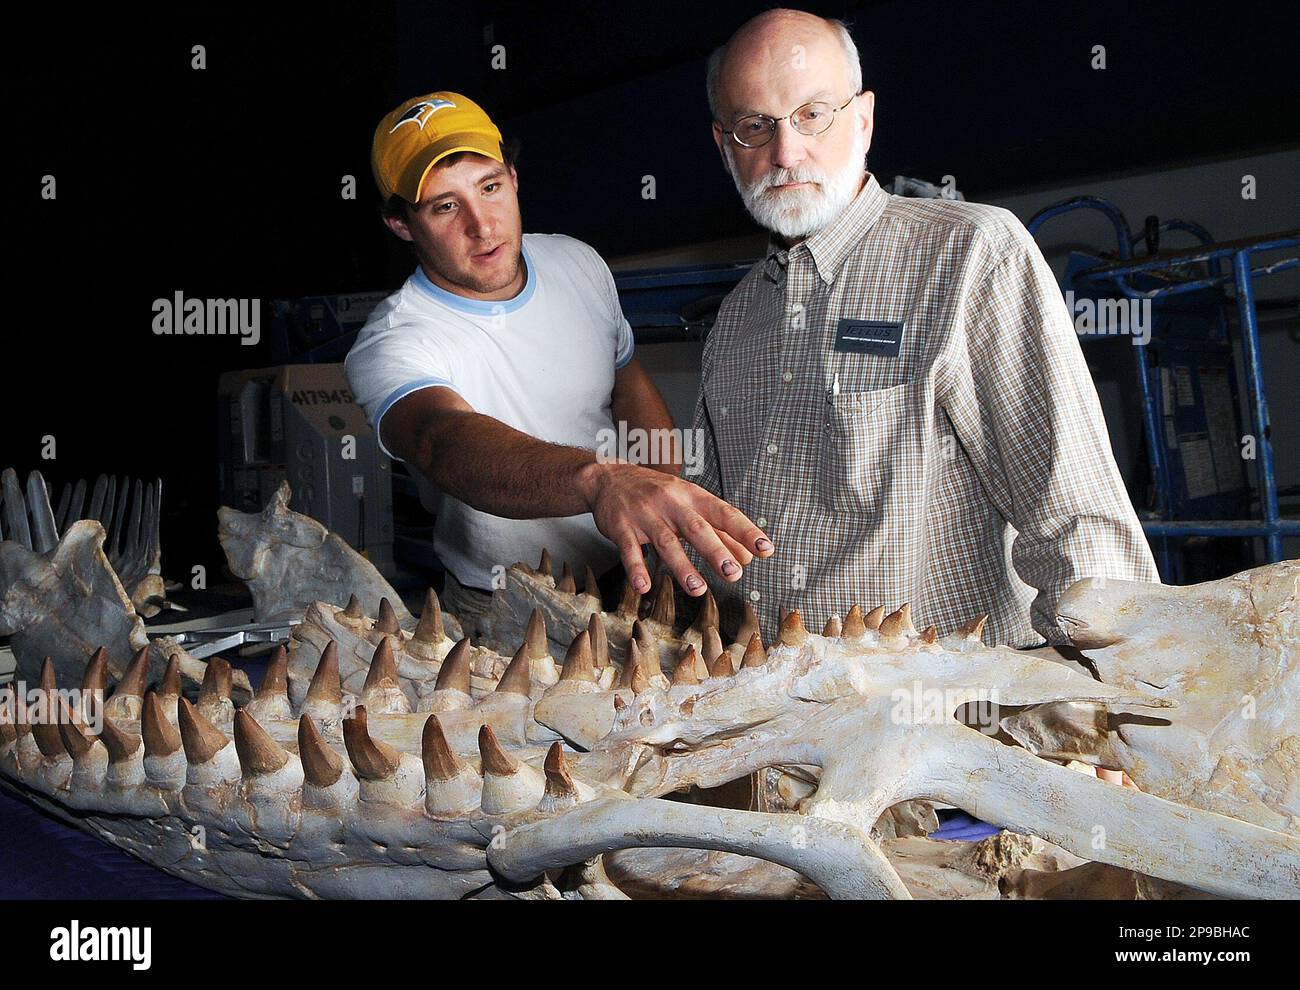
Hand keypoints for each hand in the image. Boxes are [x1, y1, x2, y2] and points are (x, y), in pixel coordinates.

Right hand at [576, 461, 773, 595]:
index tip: (766, 549)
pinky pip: (630, 550)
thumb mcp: (691, 505)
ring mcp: (646, 515)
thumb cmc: (659, 495)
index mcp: (694, 497)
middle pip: (697, 528)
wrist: (611, 478)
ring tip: (698, 589)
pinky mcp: (622, 527)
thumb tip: (748, 557)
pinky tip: (644, 587)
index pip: (725, 514)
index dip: (746, 532)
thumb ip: (719, 532)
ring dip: (682, 567)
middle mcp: (672, 504)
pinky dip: (636, 568)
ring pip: (666, 542)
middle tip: (734, 573)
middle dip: (716, 551)